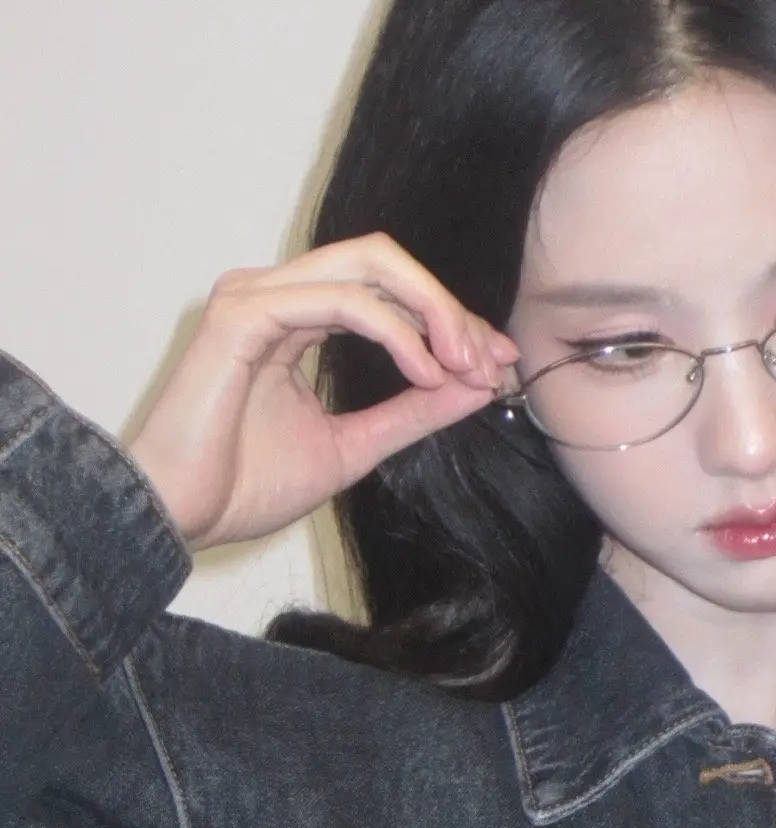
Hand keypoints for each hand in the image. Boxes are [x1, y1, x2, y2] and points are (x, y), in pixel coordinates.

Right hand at [127, 234, 518, 550]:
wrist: (180, 518)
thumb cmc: (245, 485)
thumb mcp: (355, 446)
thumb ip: (412, 411)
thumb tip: (477, 383)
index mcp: (294, 317)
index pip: (386, 291)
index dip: (448, 319)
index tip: (496, 363)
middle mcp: (274, 294)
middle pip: (384, 261)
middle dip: (448, 307)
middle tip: (488, 359)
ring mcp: (256, 296)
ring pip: (369, 265)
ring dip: (432, 312)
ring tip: (464, 365)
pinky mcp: (244, 314)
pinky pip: (341, 301)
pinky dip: (396, 332)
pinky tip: (425, 371)